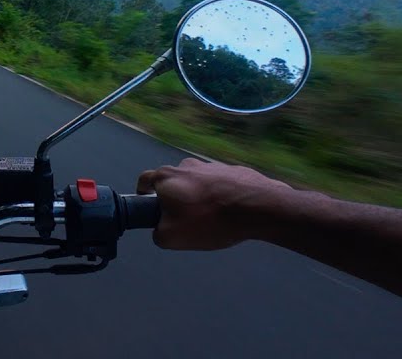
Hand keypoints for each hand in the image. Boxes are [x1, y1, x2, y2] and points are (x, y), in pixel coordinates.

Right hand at [136, 158, 295, 249]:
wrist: (258, 206)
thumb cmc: (210, 220)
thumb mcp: (172, 237)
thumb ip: (157, 232)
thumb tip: (160, 228)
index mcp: (166, 177)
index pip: (144, 180)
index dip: (143, 195)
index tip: (151, 209)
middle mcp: (185, 165)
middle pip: (172, 182)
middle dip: (174, 199)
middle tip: (184, 220)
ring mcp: (211, 165)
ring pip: (196, 182)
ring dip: (199, 197)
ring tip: (212, 218)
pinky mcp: (232, 169)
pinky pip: (219, 184)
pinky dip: (220, 195)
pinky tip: (229, 213)